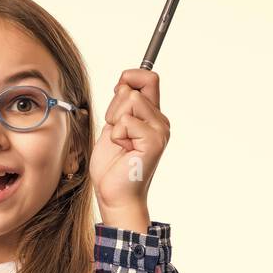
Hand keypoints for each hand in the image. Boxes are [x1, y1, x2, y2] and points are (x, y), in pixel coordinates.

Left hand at [89, 68, 168, 226]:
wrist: (115, 195)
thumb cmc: (112, 167)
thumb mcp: (113, 128)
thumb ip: (121, 107)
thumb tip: (124, 82)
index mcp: (152, 116)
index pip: (149, 78)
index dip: (130, 77)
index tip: (118, 91)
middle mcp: (159, 121)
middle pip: (133, 88)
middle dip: (114, 107)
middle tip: (117, 133)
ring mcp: (159, 131)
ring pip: (130, 100)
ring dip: (115, 121)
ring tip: (120, 143)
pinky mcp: (153, 141)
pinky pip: (125, 121)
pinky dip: (116, 135)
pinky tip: (123, 150)